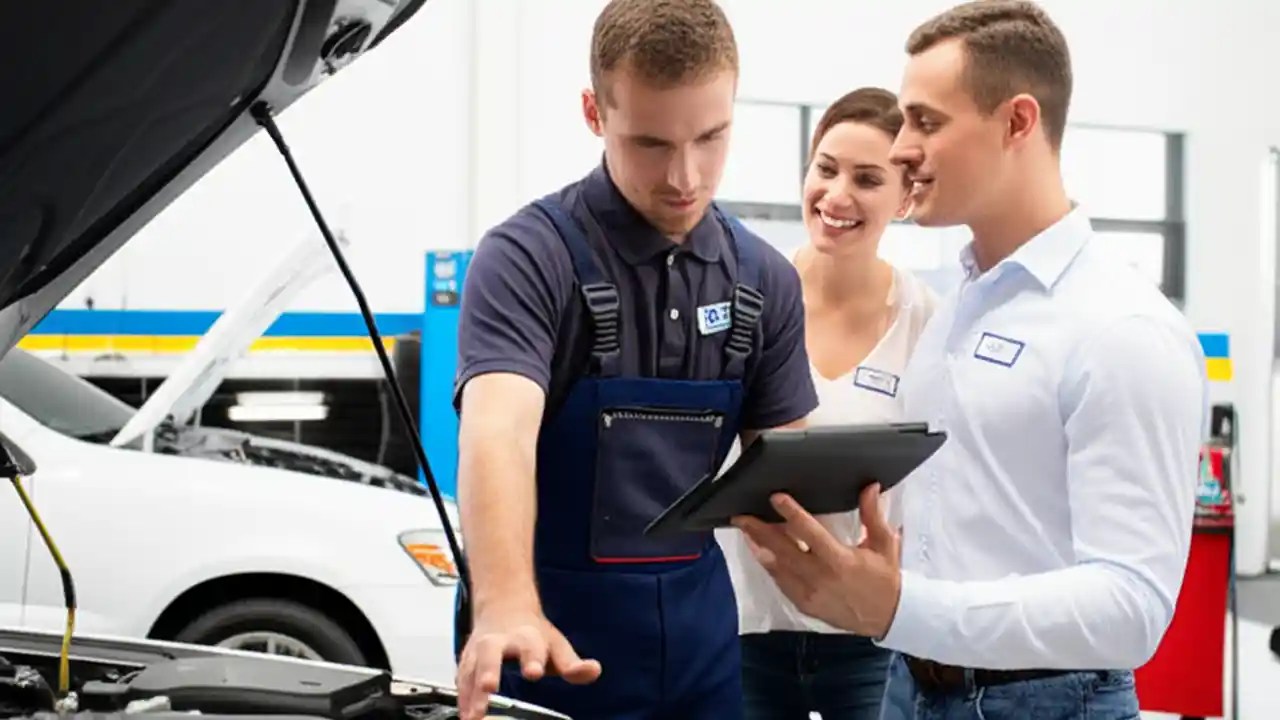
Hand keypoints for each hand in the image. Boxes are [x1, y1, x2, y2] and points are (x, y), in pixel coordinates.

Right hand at [455, 605, 601, 719]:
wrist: (504, 608)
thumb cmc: (532, 633)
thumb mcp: (556, 645)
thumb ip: (572, 663)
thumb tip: (593, 670)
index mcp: (525, 636)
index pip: (530, 646)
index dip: (532, 658)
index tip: (534, 671)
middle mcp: (498, 641)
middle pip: (490, 652)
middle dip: (489, 668)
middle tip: (489, 685)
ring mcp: (478, 651)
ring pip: (470, 668)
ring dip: (470, 692)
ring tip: (473, 716)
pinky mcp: (466, 662)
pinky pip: (461, 681)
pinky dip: (462, 699)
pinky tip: (465, 717)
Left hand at [732, 483, 901, 637]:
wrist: (889, 618)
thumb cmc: (885, 579)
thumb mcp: (884, 544)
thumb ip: (872, 514)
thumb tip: (870, 487)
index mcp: (841, 560)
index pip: (810, 532)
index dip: (791, 514)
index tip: (776, 498)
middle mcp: (821, 578)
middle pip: (783, 550)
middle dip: (760, 531)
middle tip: (742, 516)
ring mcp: (810, 594)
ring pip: (777, 568)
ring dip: (759, 548)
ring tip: (746, 530)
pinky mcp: (804, 605)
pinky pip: (781, 583)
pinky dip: (770, 566)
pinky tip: (761, 552)